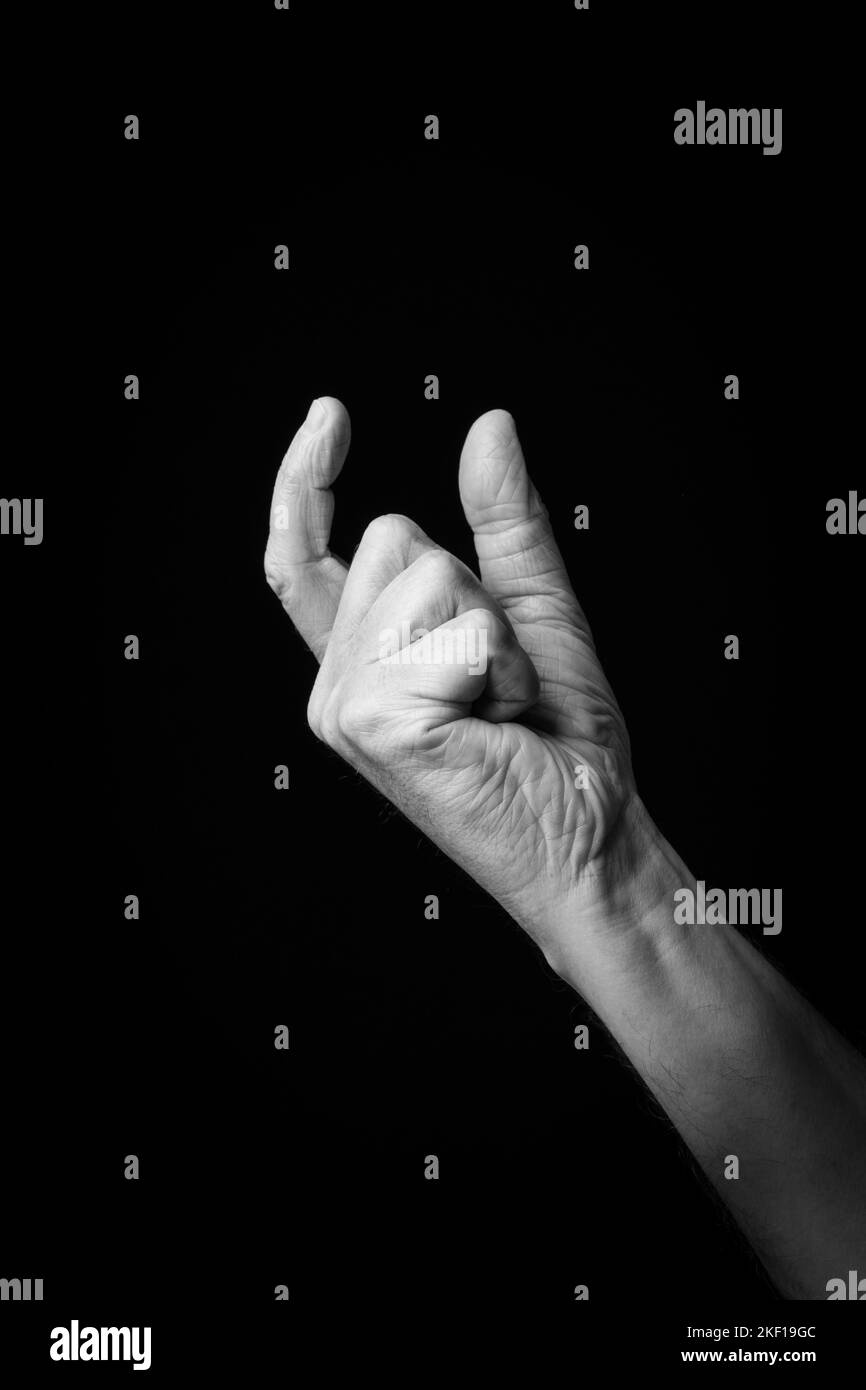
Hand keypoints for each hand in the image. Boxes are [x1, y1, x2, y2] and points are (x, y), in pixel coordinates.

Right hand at [264, 398, 654, 964]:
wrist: (591, 835)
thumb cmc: (559, 741)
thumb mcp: (533, 611)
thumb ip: (503, 524)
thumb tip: (488, 428)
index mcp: (364, 658)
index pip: (302, 557)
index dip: (305, 481)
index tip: (331, 415)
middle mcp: (339, 680)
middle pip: (392, 536)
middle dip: (475, 589)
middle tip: (499, 678)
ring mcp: (346, 703)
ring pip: (427, 571)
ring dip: (495, 633)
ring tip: (499, 703)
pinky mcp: (373, 721)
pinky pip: (453, 626)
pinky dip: (500, 663)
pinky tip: (496, 720)